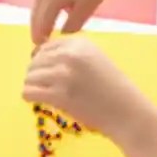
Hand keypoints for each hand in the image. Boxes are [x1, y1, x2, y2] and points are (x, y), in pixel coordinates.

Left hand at [23, 36, 156, 143]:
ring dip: (33, 86)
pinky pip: (28, 92)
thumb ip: (71, 55)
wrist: (128, 113)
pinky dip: (30, 97)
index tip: (49, 73)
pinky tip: (39, 101)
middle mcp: (69, 55)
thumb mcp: (95, 60)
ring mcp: (63, 74)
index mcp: (79, 44)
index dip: (43, 61)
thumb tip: (37, 57)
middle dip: (37, 74)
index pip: (45, 47)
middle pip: (35, 61)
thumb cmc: (113, 90)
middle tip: (46, 87)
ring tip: (44, 95)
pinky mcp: (58, 95)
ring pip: (29, 76)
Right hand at [30, 0, 130, 42]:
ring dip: (41, 22)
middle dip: (38, 32)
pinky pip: (43, 0)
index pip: (40, 25)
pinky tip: (54, 18)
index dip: (41, 41)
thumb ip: (71, 27)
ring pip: (37, 8)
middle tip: (45, 48)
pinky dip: (45, 12)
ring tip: (49, 35)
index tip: (44, 54)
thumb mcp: (85, 10)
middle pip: (35, 17)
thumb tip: (62, 37)